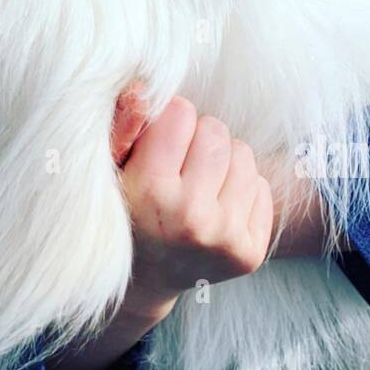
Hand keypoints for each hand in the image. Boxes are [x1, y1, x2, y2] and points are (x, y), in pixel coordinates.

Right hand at [110, 80, 274, 303]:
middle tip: (178, 164)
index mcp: (151, 192)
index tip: (156, 143)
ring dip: (222, 161)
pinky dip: (240, 188)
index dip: (168, 121)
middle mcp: (193, 219)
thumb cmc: (120, 209)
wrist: (139, 281)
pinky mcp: (250, 253)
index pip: (182, 113)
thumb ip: (122, 125)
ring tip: (196, 185)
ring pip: (244, 155)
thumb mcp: (107, 167)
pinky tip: (213, 207)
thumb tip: (145, 88)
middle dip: (198, 137)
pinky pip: (262, 186)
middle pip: (217, 131)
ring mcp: (226, 239)